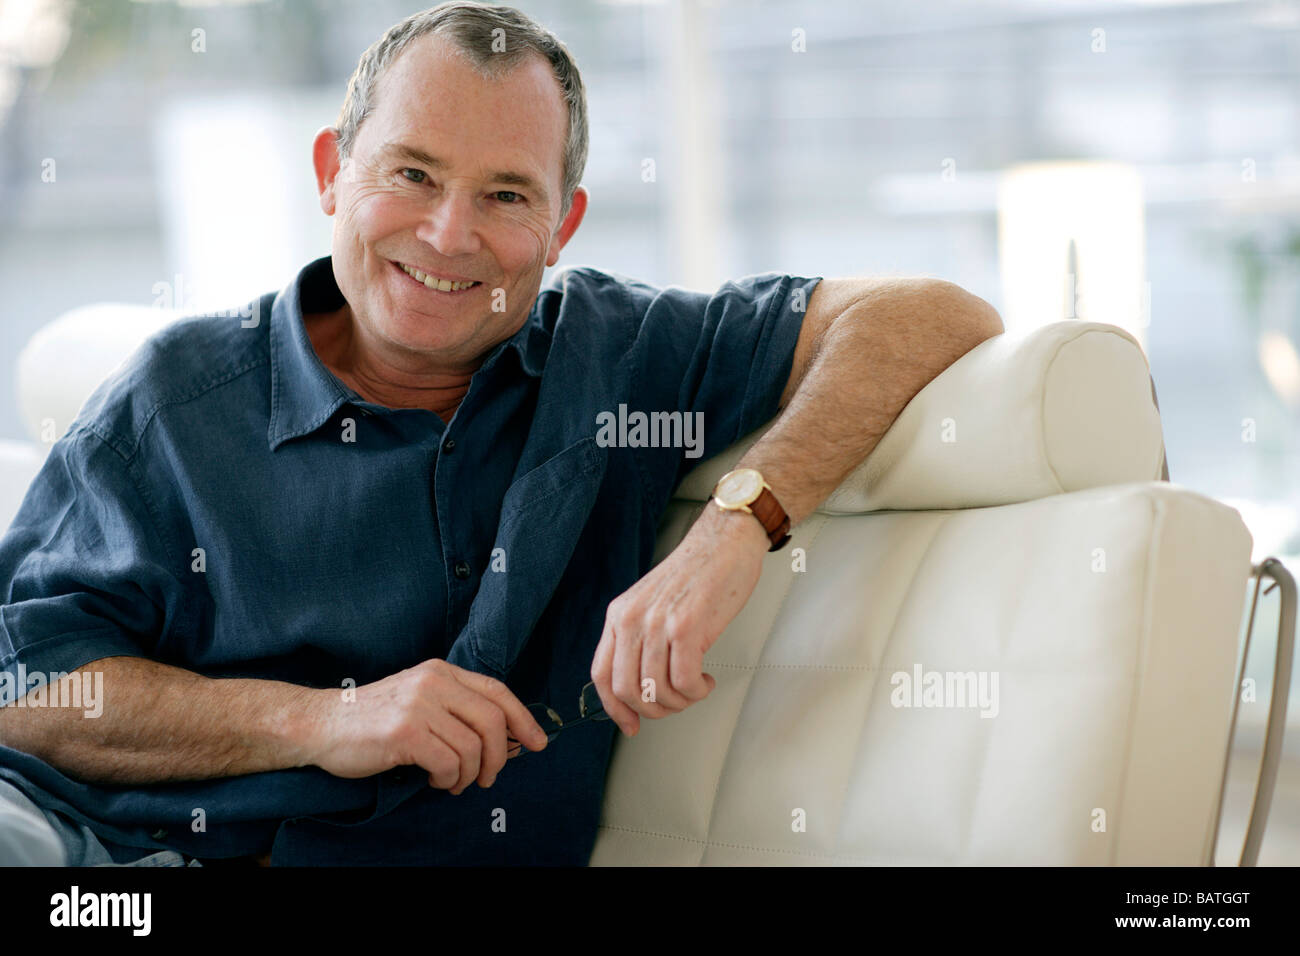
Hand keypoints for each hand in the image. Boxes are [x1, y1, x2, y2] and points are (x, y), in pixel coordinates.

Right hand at [303, 659, 546, 793]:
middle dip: (500, 756)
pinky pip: (449, 763)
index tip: (538, 742)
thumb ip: (454, 707)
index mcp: (441, 671)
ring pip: (473, 747)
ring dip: (469, 774)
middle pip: (492, 721)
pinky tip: (435, 780)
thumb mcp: (418, 698)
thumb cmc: (372, 719)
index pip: (497, 692)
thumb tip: (503, 737)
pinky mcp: (405, 732)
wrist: (320, 724)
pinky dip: (449, 779)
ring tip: (453, 782)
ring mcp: (419, 705)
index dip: (523, 718)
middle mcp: (434, 682)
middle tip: (489, 778)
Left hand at [590, 502, 768, 735]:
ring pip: (656, 691)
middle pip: (626, 690)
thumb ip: (640, 638)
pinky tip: (705, 681)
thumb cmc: (697, 574)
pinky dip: (696, 691)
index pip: (601, 674)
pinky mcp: (687, 627)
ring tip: (695, 689)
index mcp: (620, 615)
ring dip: (680, 702)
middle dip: (653, 711)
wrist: (725, 543)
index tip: (631, 724)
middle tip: (675, 705)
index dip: (614, 709)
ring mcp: (658, 623)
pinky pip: (684, 682)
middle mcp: (632, 619)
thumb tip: (642, 685)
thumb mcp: (652, 604)